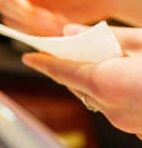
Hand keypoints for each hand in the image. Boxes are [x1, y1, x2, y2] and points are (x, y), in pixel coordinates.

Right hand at [0, 0, 122, 35]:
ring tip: (60, 23)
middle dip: (26, 15)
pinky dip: (42, 33)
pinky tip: (62, 25)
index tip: (30, 11)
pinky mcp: (32, 17)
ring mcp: (23, 0)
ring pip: (12, 19)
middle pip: (4, 4)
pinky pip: (26, 31)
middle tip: (54, 19)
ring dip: (34, 26)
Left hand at [22, 24, 141, 138]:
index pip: (61, 72)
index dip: (43, 63)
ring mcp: (127, 123)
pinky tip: (124, 82)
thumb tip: (71, 31)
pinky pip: (117, 109)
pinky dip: (113, 94)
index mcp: (105, 84)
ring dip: (92, 82)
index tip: (29, 57)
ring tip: (101, 62)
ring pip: (97, 99)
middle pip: (77, 85)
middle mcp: (112, 109)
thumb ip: (107, 36)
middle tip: (66, 51)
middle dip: (69, 68)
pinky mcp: (140, 129)